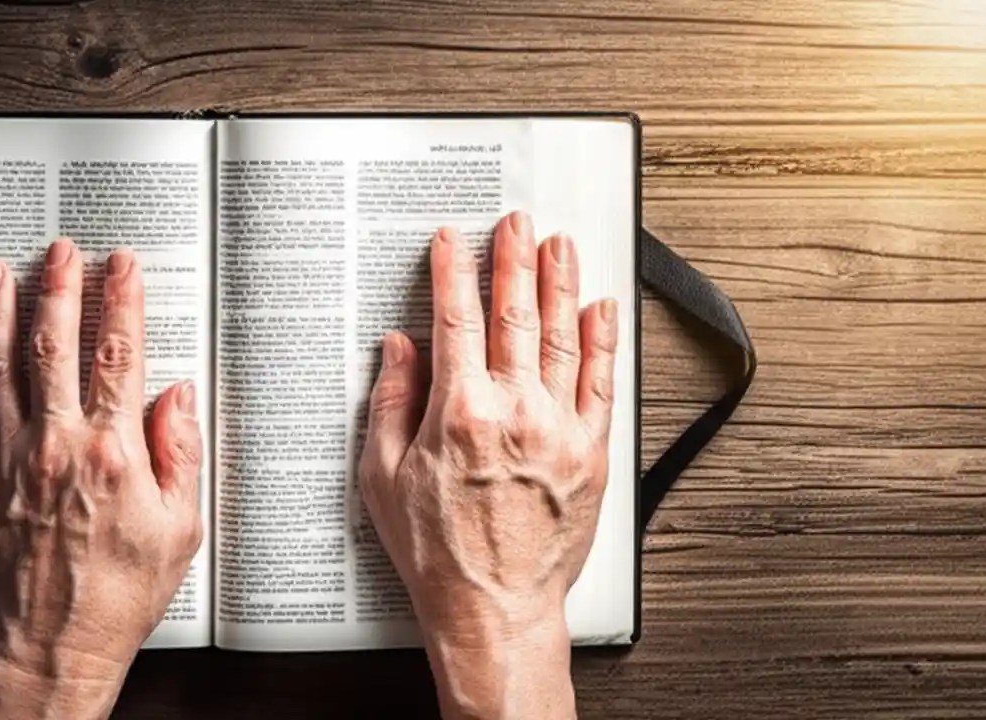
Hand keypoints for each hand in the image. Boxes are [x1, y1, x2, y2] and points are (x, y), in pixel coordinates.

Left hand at [0, 239, 203, 718]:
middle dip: (60, 288)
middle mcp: (57, 448)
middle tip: (61, 252)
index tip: (122, 268)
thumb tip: (176, 395)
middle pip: (56, 347)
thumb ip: (180, 452)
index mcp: (114, 454)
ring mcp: (7, 462)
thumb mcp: (179, 527)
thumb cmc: (118, 594)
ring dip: (2, 310)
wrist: (54, 644)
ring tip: (2, 272)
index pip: (119, 357)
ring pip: (1, 366)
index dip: (122, 302)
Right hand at [359, 211, 617, 719]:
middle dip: (514, 260)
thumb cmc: (439, 553)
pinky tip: (600, 309)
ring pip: (562, 337)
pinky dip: (602, 341)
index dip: (453, 272)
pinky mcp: (591, 454)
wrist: (493, 607)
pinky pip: (601, 384)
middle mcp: (514, 412)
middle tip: (517, 224)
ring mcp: (559, 430)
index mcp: (459, 413)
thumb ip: (392, 403)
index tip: (453, 243)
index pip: (456, 320)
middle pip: (515, 315)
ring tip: (559, 245)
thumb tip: (398, 349)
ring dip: (560, 284)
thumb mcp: (383, 478)